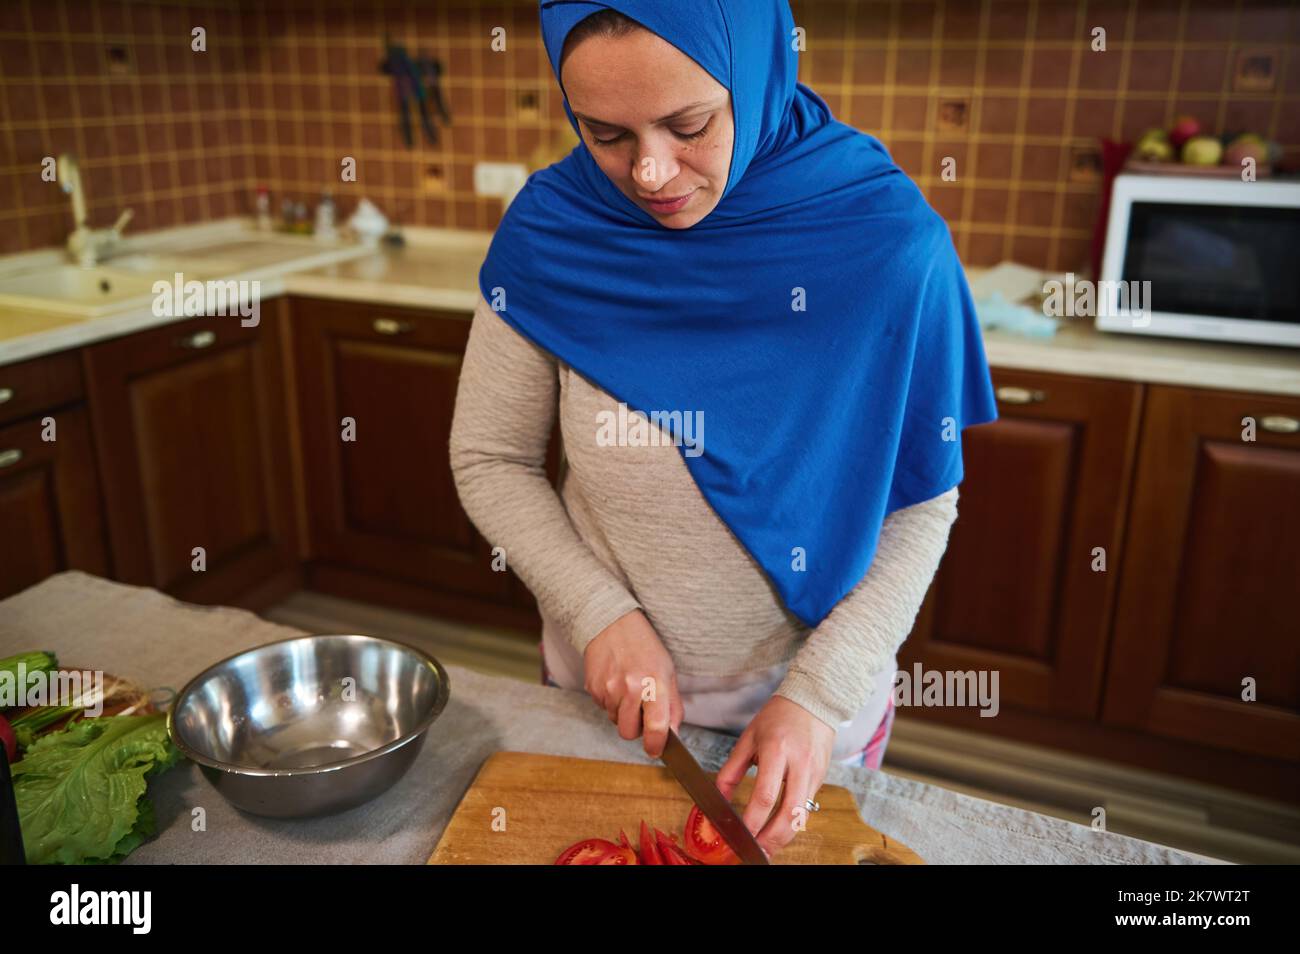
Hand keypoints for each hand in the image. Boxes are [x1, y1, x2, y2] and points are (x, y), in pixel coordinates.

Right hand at [583, 609, 683, 757]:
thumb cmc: (645, 647)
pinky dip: (611, 702)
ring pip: (615, 721)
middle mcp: (630, 688)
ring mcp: (608, 689)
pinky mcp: (592, 688)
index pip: (656, 727)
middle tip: (641, 712)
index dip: (656, 745)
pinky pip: (603, 708)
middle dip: (635, 730)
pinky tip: (616, 683)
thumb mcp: (668, 672)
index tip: (656, 750)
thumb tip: (672, 735)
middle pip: (628, 733)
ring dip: (622, 714)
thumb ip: (672, 706)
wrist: (612, 624)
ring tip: (628, 690)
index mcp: (654, 684)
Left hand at [714, 695, 834, 857]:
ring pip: (803, 816)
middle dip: (773, 839)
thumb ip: (731, 770)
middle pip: (790, 814)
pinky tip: (779, 828)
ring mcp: (814, 773)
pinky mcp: (821, 779)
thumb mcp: (748, 738)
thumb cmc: (778, 717)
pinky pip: (807, 807)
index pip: (765, 795)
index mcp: (777, 751)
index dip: (753, 821)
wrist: (813, 702)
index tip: (740, 834)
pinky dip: (793, 821)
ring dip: (784, 836)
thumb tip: (716, 797)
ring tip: (766, 847)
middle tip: (756, 852)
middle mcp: (800, 765)